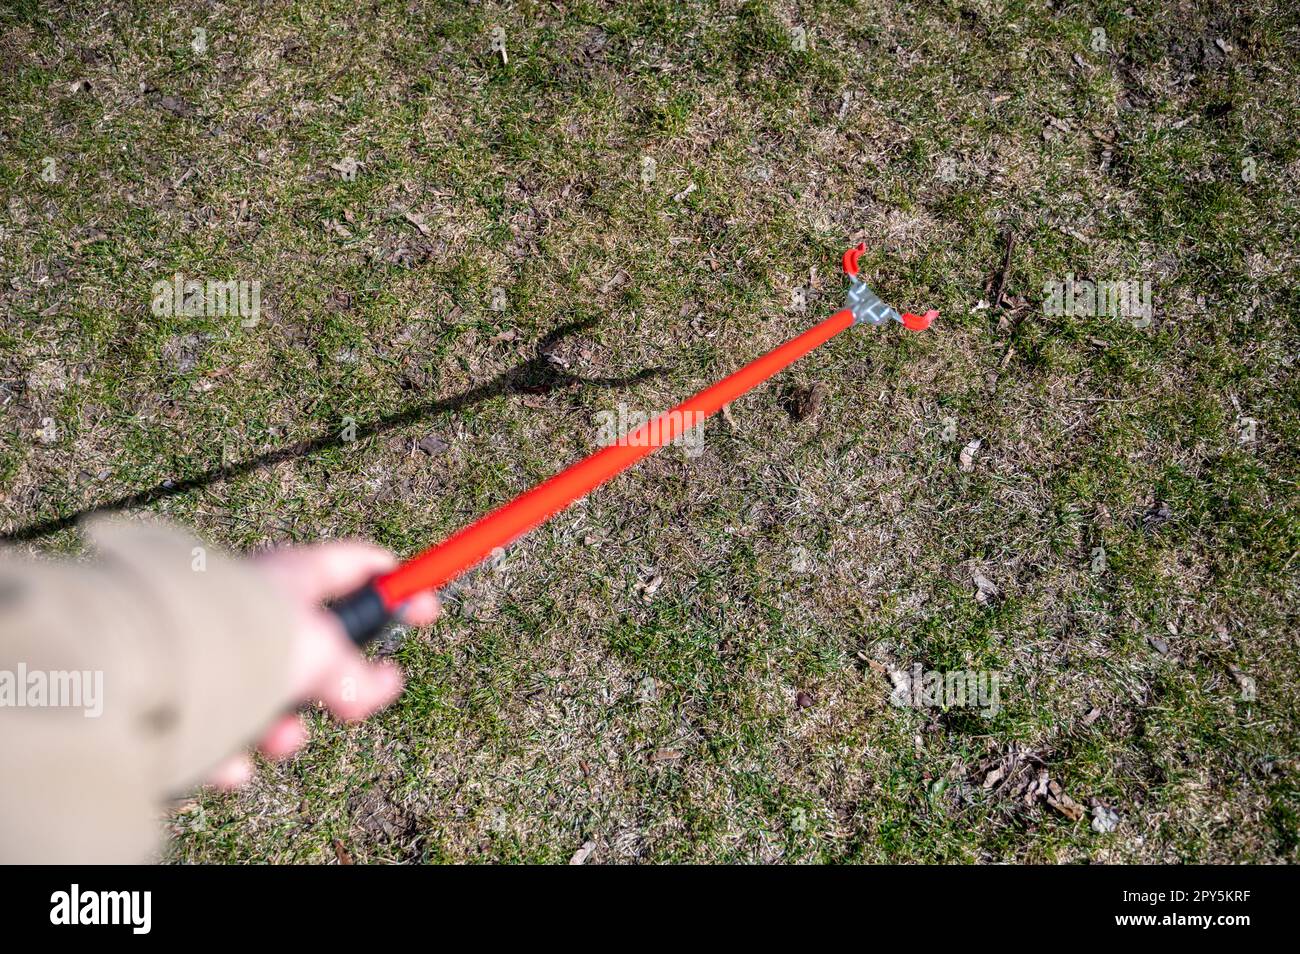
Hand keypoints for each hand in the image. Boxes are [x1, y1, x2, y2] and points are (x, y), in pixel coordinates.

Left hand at [205, 541, 438, 788]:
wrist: (152, 676)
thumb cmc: (243, 642)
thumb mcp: (326, 654)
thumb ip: (361, 676)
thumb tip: (382, 687)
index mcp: (292, 573)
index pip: (360, 564)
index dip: (399, 583)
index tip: (426, 605)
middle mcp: (254, 603)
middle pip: (318, 641)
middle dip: (334, 682)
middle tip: (346, 700)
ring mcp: (221, 646)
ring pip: (273, 692)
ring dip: (284, 727)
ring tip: (276, 737)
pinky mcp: (188, 692)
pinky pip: (228, 726)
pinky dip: (236, 750)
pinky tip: (230, 761)